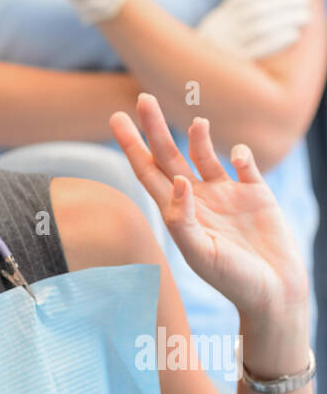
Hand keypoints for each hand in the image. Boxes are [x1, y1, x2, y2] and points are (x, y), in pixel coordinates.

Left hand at [109, 93, 308, 321]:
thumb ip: (182, 218)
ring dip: (199, 136)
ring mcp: (227, 195)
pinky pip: (245, 164)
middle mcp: (199, 199)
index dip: (132, 146)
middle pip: (170, 155)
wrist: (276, 294)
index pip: (148, 172)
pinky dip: (241, 154)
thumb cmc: (234, 280)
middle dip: (155, 128)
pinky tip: (239, 156)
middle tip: (142, 99)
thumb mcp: (200, 253)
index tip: (117, 118)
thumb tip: (177, 180)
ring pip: (205, 155)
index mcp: (179, 213)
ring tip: (197, 122)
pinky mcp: (257, 194)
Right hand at [196, 0, 311, 57]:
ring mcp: (226, 47)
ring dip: (285, 18)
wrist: (186, 84)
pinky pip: (259, 49)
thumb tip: (267, 4)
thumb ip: (231, 19)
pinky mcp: (234, 65)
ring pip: (259, 26)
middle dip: (283, 2)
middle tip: (305, 1)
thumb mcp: (213, 33)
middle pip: (255, 9)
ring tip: (306, 16)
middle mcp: (219, 29)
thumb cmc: (209, 58)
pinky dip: (277, 40)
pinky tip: (294, 34)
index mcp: (216, 19)